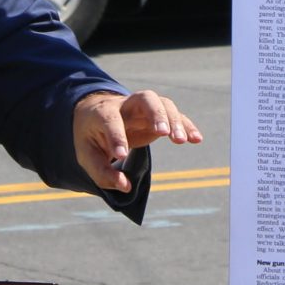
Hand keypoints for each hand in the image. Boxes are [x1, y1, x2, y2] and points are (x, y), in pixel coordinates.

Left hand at [72, 90, 201, 193]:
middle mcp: (126, 106)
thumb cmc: (91, 137)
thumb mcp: (87, 155)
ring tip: (180, 141)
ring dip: (174, 120)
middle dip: (155, 113)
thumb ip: (102, 172)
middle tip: (162, 133)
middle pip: (145, 98)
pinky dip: (187, 125)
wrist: (95, 115)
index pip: (110, 120)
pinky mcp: (157, 117)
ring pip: (163, 104)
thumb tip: (125, 187)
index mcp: (102, 113)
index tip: (121, 155)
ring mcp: (143, 109)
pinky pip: (175, 115)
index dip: (116, 136)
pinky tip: (196, 139)